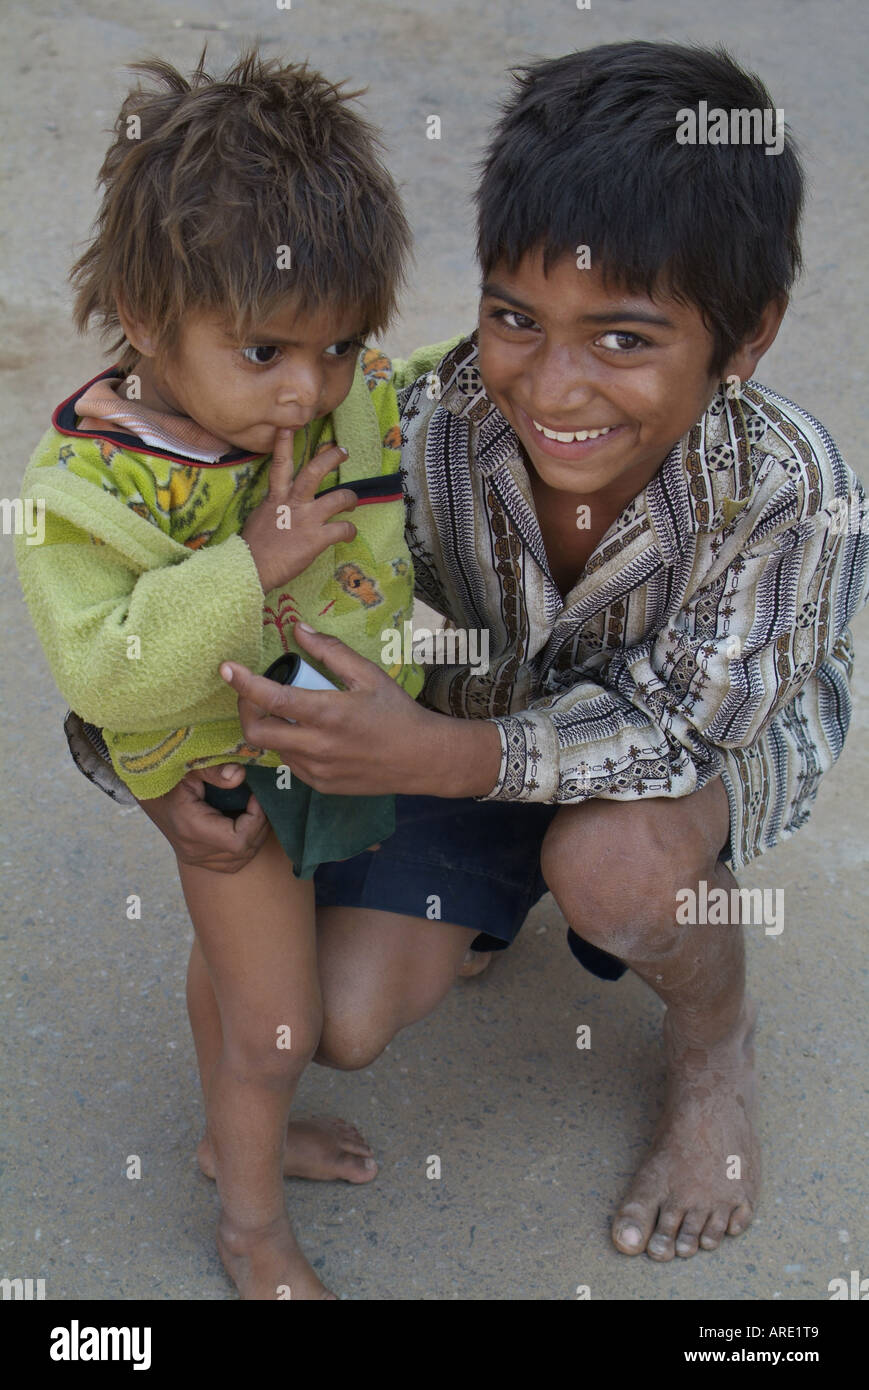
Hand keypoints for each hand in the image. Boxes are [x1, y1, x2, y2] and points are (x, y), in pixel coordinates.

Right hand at [137, 764, 269, 872]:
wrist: (145, 787)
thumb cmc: (169, 772)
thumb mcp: (191, 764)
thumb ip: (214, 769)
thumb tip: (240, 775)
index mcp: (191, 827)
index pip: (238, 840)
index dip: (256, 820)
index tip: (256, 797)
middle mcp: (193, 849)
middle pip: (243, 852)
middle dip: (259, 826)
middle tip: (259, 800)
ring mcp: (194, 857)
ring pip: (240, 860)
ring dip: (254, 836)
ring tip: (254, 811)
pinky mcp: (197, 858)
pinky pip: (230, 863)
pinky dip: (244, 846)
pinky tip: (244, 824)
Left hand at [218, 622, 502, 797]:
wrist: (421, 759)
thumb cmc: (396, 712)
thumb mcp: (368, 674)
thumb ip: (330, 651)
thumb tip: (298, 629)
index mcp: (327, 713)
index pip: (271, 699)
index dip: (243, 683)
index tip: (226, 668)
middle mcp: (317, 746)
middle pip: (256, 733)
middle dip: (246, 711)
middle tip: (253, 695)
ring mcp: (317, 770)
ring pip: (273, 749)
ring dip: (271, 728)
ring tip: (289, 711)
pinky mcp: (321, 785)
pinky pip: (291, 764)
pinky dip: (290, 745)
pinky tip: (308, 734)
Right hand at [241, 428, 359, 593]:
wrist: (251, 568)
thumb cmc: (252, 547)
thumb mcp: (259, 518)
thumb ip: (273, 507)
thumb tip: (279, 505)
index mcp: (276, 498)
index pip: (280, 465)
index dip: (284, 444)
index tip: (290, 426)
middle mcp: (293, 504)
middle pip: (315, 472)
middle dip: (331, 458)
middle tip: (343, 451)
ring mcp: (307, 520)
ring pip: (338, 498)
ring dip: (350, 497)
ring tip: (353, 501)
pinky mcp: (317, 539)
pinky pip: (343, 529)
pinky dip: (350, 530)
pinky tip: (349, 534)